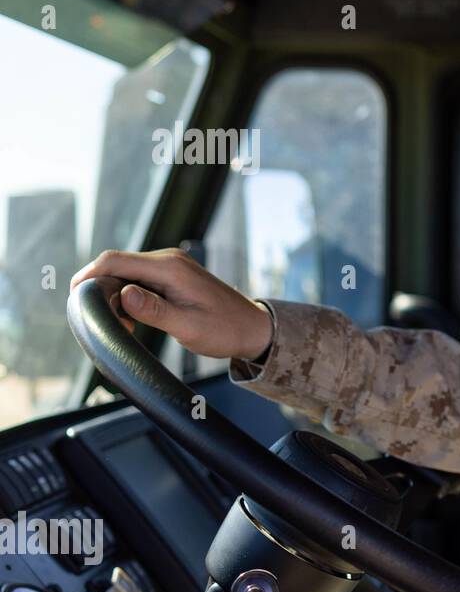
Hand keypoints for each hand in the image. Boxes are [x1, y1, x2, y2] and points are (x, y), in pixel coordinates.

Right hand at [69, 248, 273, 360]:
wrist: (252, 329)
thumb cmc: (225, 330)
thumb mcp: (188, 327)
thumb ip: (154, 311)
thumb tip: (123, 295)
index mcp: (170, 268)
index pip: (115, 261)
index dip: (88, 275)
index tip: (75, 297)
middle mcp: (168, 261)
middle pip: (117, 264)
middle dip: (101, 290)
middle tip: (104, 321)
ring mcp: (170, 267)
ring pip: (126, 273)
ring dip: (115, 296)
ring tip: (125, 325)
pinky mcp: (172, 276)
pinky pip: (139, 280)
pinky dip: (129, 297)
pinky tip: (133, 319)